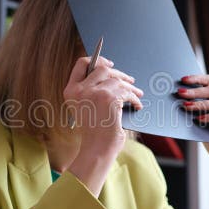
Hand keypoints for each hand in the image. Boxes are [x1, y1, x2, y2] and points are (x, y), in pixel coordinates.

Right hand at [62, 56, 142, 195]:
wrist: (96, 149)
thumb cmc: (93, 132)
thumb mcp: (86, 108)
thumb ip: (91, 91)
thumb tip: (111, 75)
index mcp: (71, 90)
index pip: (81, 64)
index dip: (97, 59)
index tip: (109, 63)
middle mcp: (80, 89)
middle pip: (102, 68)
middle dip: (119, 73)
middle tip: (129, 80)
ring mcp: (94, 92)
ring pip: (117, 79)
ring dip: (130, 87)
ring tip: (137, 95)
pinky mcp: (109, 98)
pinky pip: (126, 92)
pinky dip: (135, 98)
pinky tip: (137, 105)